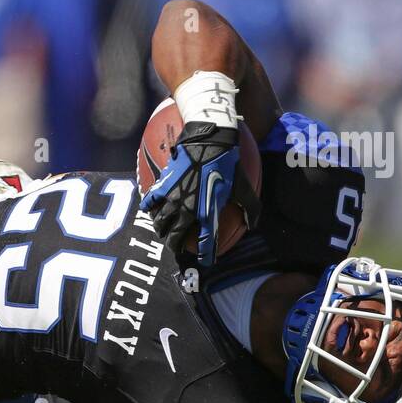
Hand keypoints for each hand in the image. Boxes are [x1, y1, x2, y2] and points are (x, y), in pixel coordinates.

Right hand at [140, 121, 239, 266]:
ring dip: (162, 231)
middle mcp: (188, 211)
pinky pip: (150, 203)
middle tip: (177, 248)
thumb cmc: (229, 164)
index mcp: (208, 213)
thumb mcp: (243, 188)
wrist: (209, 142)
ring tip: (164, 232)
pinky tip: (151, 210)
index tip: (206, 261)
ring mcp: (173, 199)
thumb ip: (250, 209)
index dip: (206, 256)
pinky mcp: (163, 186)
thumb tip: (252, 225)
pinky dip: (149, 209)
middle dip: (176, 247)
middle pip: (176, 238)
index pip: (206, 243)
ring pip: (160, 224)